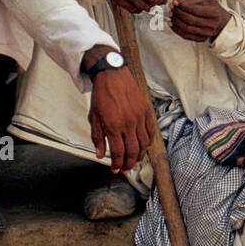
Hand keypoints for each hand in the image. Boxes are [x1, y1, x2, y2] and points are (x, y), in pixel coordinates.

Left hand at [82, 48, 155, 172]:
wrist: (112, 75)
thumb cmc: (102, 96)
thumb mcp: (94, 118)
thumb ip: (97, 138)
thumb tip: (100, 155)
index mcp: (113, 125)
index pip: (118, 152)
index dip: (117, 164)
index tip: (115, 169)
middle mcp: (128, 123)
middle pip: (132, 151)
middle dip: (129, 164)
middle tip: (126, 170)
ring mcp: (139, 117)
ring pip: (143, 143)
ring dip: (140, 156)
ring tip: (135, 162)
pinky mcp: (146, 111)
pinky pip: (150, 131)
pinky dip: (149, 142)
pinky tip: (144, 147)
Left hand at [169, 0, 230, 42]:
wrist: (219, 19)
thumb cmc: (210, 7)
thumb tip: (176, 3)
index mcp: (214, 12)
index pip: (195, 10)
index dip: (182, 6)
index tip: (174, 2)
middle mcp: (212, 24)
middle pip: (190, 20)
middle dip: (178, 14)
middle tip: (171, 8)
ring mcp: (207, 33)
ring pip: (187, 29)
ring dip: (176, 22)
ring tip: (171, 15)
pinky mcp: (202, 39)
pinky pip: (186, 36)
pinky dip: (177, 30)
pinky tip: (172, 24)